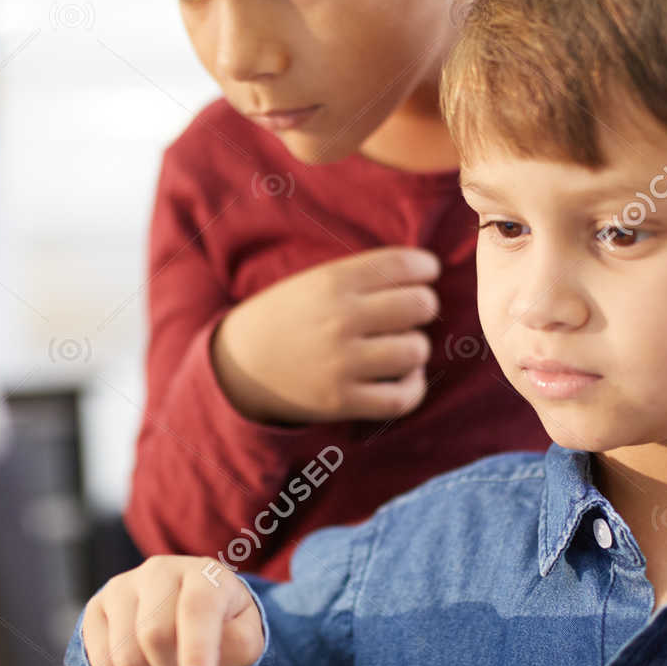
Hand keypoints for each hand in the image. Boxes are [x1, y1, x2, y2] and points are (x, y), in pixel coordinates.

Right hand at [81, 556, 264, 665]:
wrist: (192, 606)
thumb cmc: (221, 621)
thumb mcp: (246, 635)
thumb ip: (236, 647)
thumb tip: (202, 665)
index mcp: (204, 573)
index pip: (196, 609)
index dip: (196, 652)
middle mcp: (160, 571)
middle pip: (154, 636)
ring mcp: (124, 586)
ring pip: (124, 653)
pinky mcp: (97, 607)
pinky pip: (101, 660)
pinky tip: (141, 662)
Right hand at [212, 247, 440, 424]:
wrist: (238, 366)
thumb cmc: (288, 318)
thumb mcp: (315, 282)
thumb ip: (365, 276)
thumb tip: (428, 275)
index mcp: (332, 281)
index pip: (402, 264)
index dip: (426, 267)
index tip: (428, 272)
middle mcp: (340, 319)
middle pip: (421, 305)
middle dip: (423, 307)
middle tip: (409, 313)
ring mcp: (341, 362)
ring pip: (417, 351)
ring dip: (416, 348)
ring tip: (400, 347)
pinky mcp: (341, 401)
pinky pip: (402, 397)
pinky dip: (413, 387)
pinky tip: (404, 378)